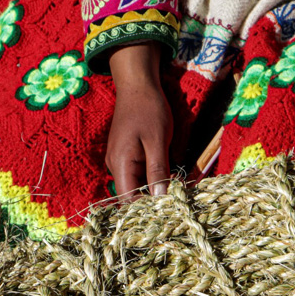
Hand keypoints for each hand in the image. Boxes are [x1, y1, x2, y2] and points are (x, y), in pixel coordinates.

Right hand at [105, 43, 173, 198]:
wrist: (138, 85)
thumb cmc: (148, 110)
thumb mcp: (158, 141)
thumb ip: (158, 170)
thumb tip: (160, 199)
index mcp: (120, 163)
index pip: (128, 200)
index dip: (146, 209)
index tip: (168, 210)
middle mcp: (115, 166)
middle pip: (132, 195)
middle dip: (154, 200)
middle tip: (178, 200)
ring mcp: (120, 161)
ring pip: (137, 185)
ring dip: (155, 188)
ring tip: (177, 188)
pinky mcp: (128, 156)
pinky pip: (139, 174)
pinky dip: (154, 177)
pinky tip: (170, 175)